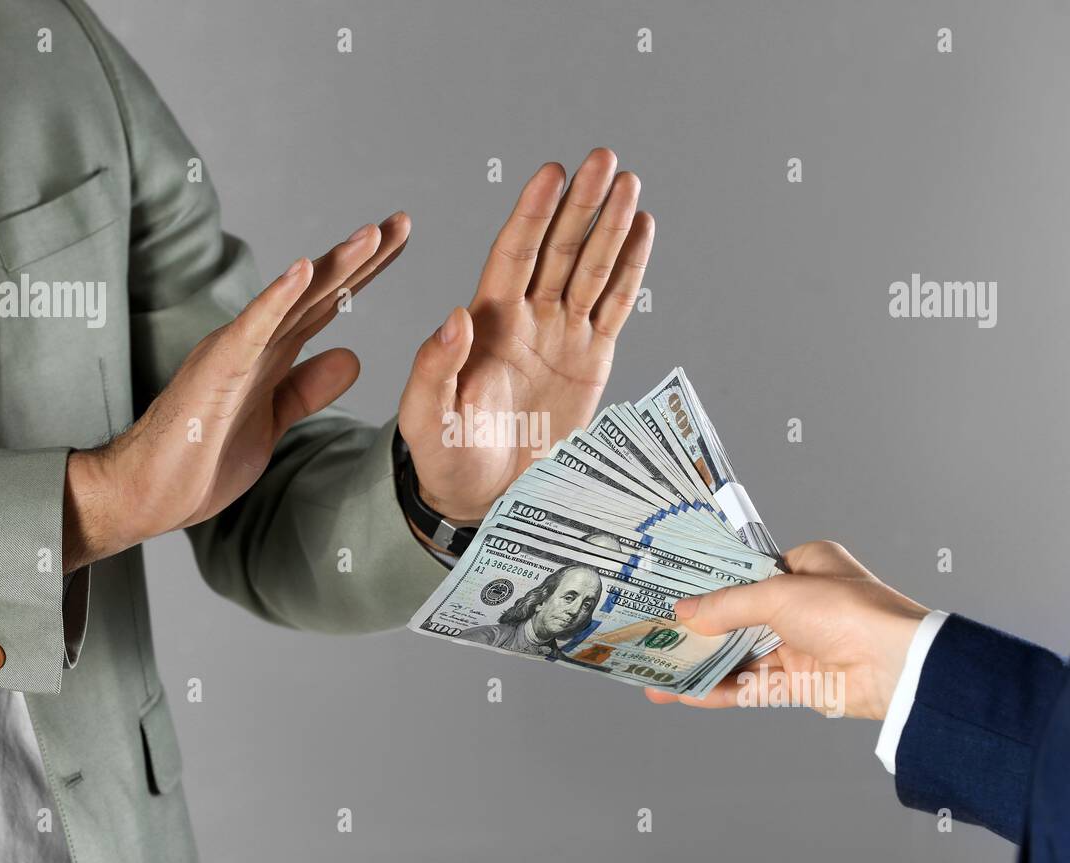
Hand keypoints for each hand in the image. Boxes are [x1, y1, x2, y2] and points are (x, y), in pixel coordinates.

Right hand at [62, 213, 411, 571]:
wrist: (149, 490)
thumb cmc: (202, 456)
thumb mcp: (275, 420)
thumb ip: (308, 388)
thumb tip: (352, 358)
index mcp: (272, 352)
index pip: (327, 303)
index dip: (365, 272)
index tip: (399, 240)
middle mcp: (256, 340)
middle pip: (319, 290)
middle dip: (362, 255)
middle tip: (402, 221)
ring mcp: (236, 350)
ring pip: (292, 300)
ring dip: (332, 265)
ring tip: (369, 234)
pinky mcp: (216, 370)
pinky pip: (252, 329)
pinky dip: (276, 299)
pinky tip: (301, 271)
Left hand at [398, 147, 654, 522]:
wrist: (483, 496)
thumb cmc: (446, 457)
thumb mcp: (426, 417)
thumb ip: (435, 369)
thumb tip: (455, 318)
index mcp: (487, 323)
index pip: (514, 254)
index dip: (533, 213)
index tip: (550, 173)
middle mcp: (527, 318)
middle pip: (558, 248)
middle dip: (581, 203)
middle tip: (603, 159)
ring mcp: (561, 335)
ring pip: (591, 267)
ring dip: (611, 225)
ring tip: (629, 182)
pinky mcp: (590, 359)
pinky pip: (614, 305)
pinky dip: (630, 268)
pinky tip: (643, 229)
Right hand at [645, 541, 929, 719]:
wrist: (896, 667)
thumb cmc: (851, 612)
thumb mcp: (778, 594)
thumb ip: (727, 604)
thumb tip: (685, 612)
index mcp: (809, 567)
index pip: (751, 572)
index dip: (713, 583)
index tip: (676, 592)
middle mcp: (807, 605)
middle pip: (742, 617)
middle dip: (702, 629)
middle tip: (661, 635)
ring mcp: (805, 646)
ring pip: (744, 655)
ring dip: (706, 664)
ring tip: (664, 671)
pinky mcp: (804, 684)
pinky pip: (755, 687)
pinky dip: (722, 691)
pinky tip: (689, 695)